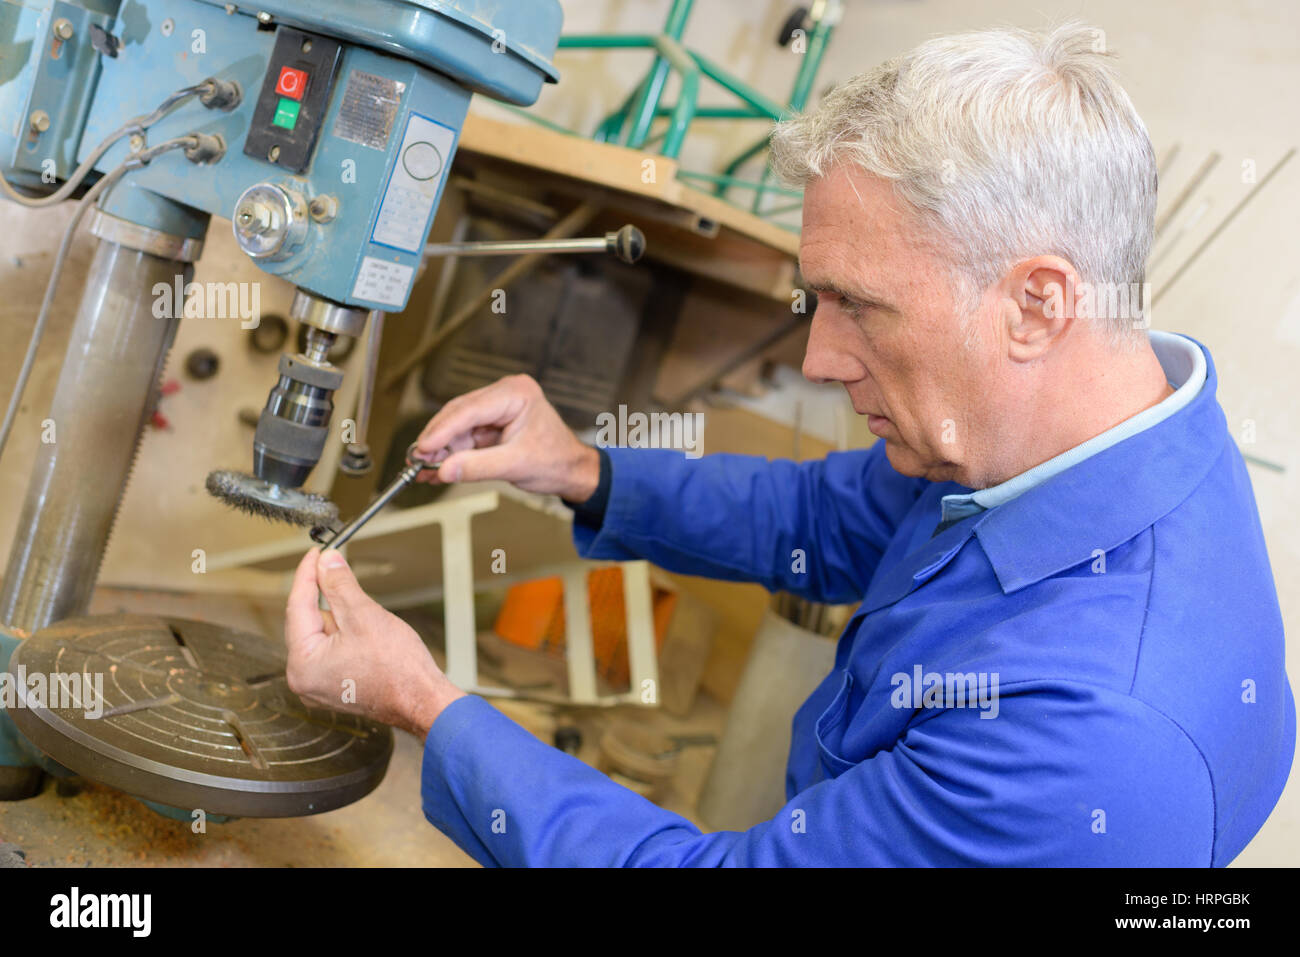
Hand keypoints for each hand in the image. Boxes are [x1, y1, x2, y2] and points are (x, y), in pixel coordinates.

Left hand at [283, 547, 464, 738]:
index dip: (308, 574)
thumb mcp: (364, 615)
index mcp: (302, 663)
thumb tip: (326, 562)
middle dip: (331, 600)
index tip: (316, 554)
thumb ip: (339, 585)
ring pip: (324, 634)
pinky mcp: (334, 686)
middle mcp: (303, 678)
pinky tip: (369, 639)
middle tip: (345, 577)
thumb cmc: (397, 669)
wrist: (422, 700)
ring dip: (343, 620)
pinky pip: (333, 650)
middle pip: (309, 621)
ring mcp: (318, 685)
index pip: (297, 606)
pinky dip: (347, 636)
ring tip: (371, 625)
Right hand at [416, 373, 599, 501]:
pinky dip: (449, 454)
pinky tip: (435, 468)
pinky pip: (462, 438)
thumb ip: (477, 467)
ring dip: (439, 450)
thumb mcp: (516, 465)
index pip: (470, 409)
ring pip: (456, 428)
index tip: (423, 447)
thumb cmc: (556, 460)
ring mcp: (495, 410)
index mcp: (516, 393)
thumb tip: (444, 470)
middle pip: (458, 415)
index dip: (442, 429)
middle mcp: (504, 396)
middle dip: (436, 440)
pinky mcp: (489, 426)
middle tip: (416, 461)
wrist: (571, 471)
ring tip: (421, 470)